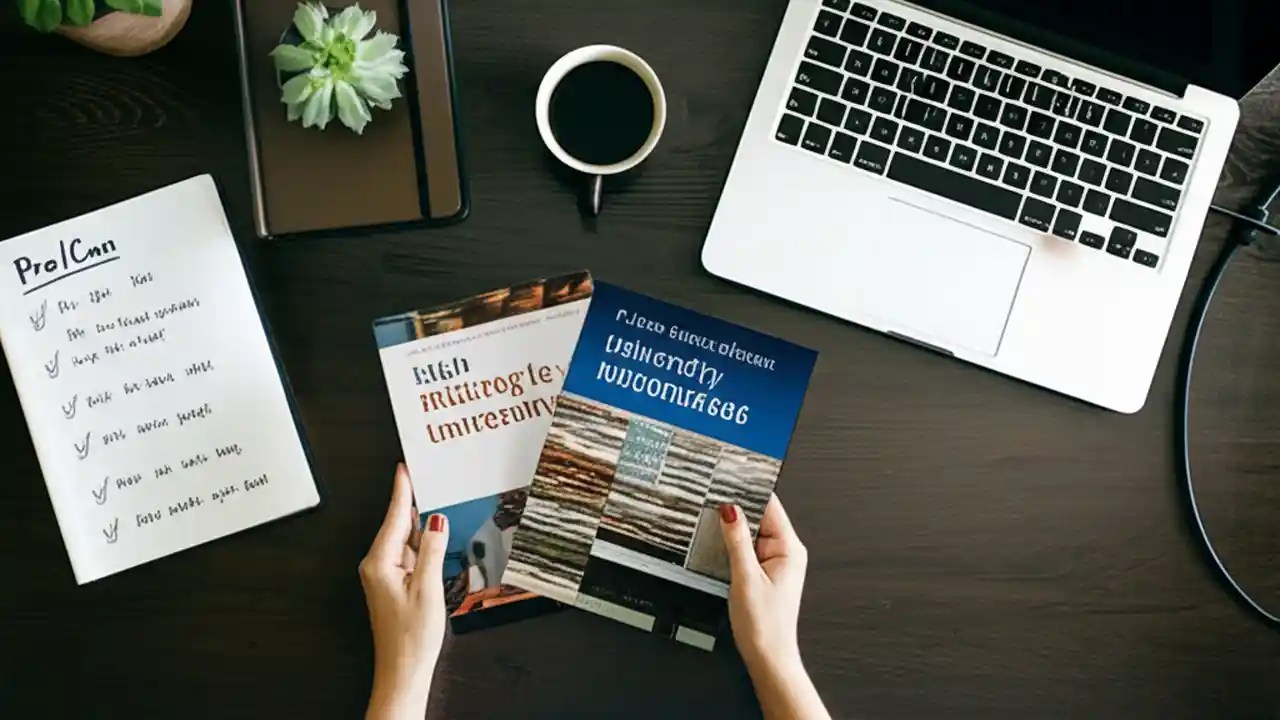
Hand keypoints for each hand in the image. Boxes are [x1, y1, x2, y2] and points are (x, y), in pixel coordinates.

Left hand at [360, 463, 449, 719]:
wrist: (403, 671)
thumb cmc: (411, 638)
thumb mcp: (428, 589)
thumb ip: (433, 551)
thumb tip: (437, 521)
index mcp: (380, 562)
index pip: (394, 516)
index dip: (402, 490)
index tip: (405, 467)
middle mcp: (377, 565)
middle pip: (399, 525)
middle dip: (415, 503)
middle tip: (430, 478)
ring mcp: (384, 575)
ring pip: (406, 540)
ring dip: (422, 526)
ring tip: (441, 505)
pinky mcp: (393, 585)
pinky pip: (409, 556)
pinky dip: (423, 546)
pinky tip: (437, 540)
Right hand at [721, 495, 829, 719]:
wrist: (768, 657)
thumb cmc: (764, 625)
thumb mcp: (745, 577)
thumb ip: (736, 540)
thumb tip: (730, 509)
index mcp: (789, 548)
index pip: (770, 505)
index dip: (749, 490)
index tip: (730, 477)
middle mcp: (786, 552)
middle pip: (759, 516)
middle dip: (737, 510)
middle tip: (712, 500)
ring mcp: (775, 562)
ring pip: (751, 533)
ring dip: (734, 529)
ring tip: (712, 523)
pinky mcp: (764, 572)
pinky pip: (748, 549)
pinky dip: (734, 545)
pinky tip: (720, 546)